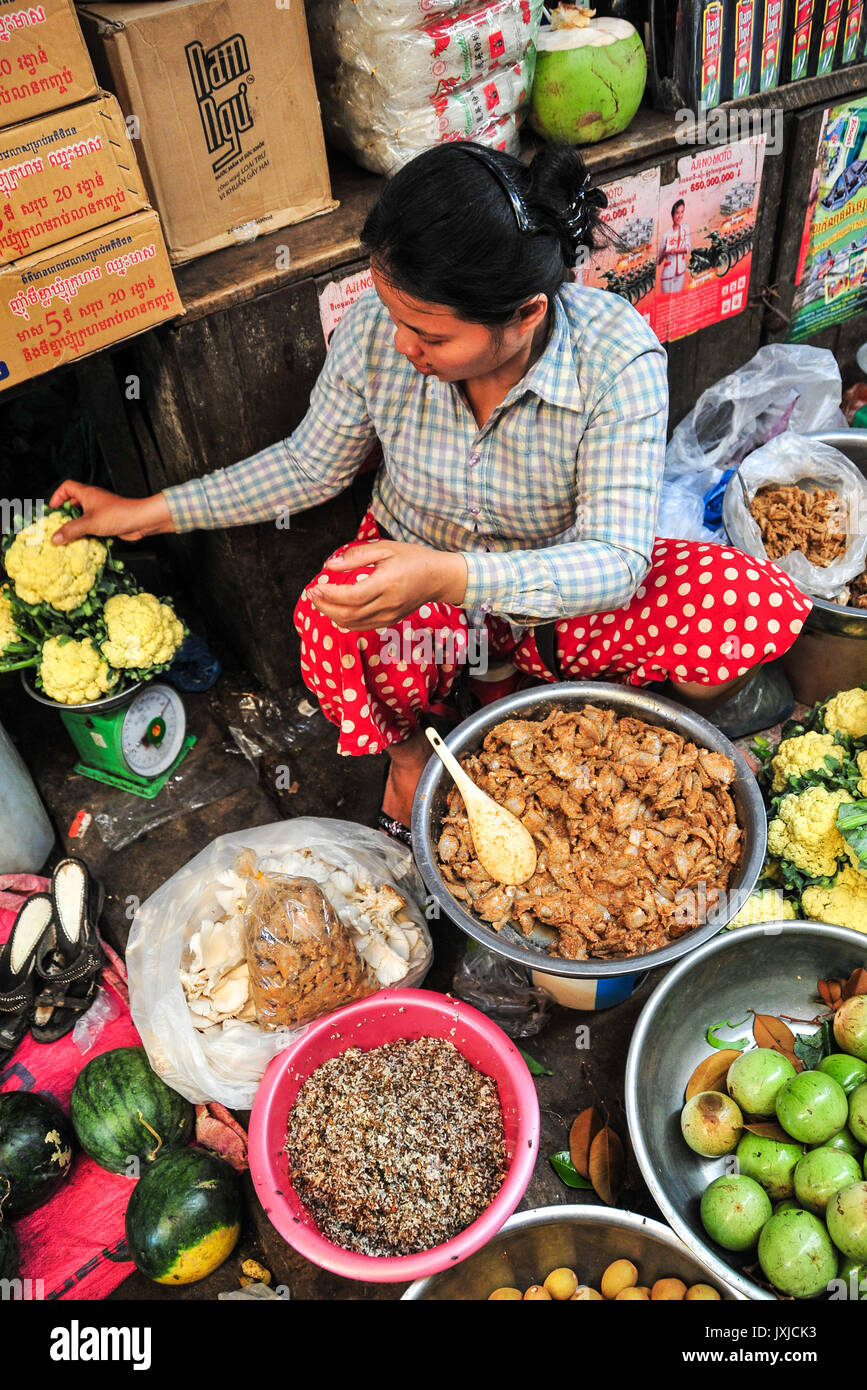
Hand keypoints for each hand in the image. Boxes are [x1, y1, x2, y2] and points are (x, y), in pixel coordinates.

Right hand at [48, 480, 173, 543]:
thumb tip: (54, 538)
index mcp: (87, 493)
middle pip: (73, 502)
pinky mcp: (107, 521)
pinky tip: (83, 541)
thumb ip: (71, 530)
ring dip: (76, 525)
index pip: (67, 486)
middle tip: (58, 526)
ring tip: (69, 536)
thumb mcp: (89, 523)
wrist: (141, 521)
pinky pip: (92, 525)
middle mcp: (93, 500)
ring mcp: (101, 510)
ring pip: (83, 515)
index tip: (53, 509)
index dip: (57, 496)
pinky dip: (86, 532)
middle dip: (65, 514)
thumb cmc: (117, 515)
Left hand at [308, 540, 467, 630]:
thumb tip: (330, 566)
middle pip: (349, 614)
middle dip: (325, 606)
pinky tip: (336, 609)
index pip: (352, 596)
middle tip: (312, 594)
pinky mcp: (390, 621)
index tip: (315, 587)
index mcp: (387, 582)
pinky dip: (345, 620)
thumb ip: (357, 556)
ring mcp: (390, 615)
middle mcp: (388, 603)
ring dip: (332, 614)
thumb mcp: (386, 548)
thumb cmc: (414, 558)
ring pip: (353, 623)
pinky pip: (362, 626)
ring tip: (320, 601)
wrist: (439, 577)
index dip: (330, 595)